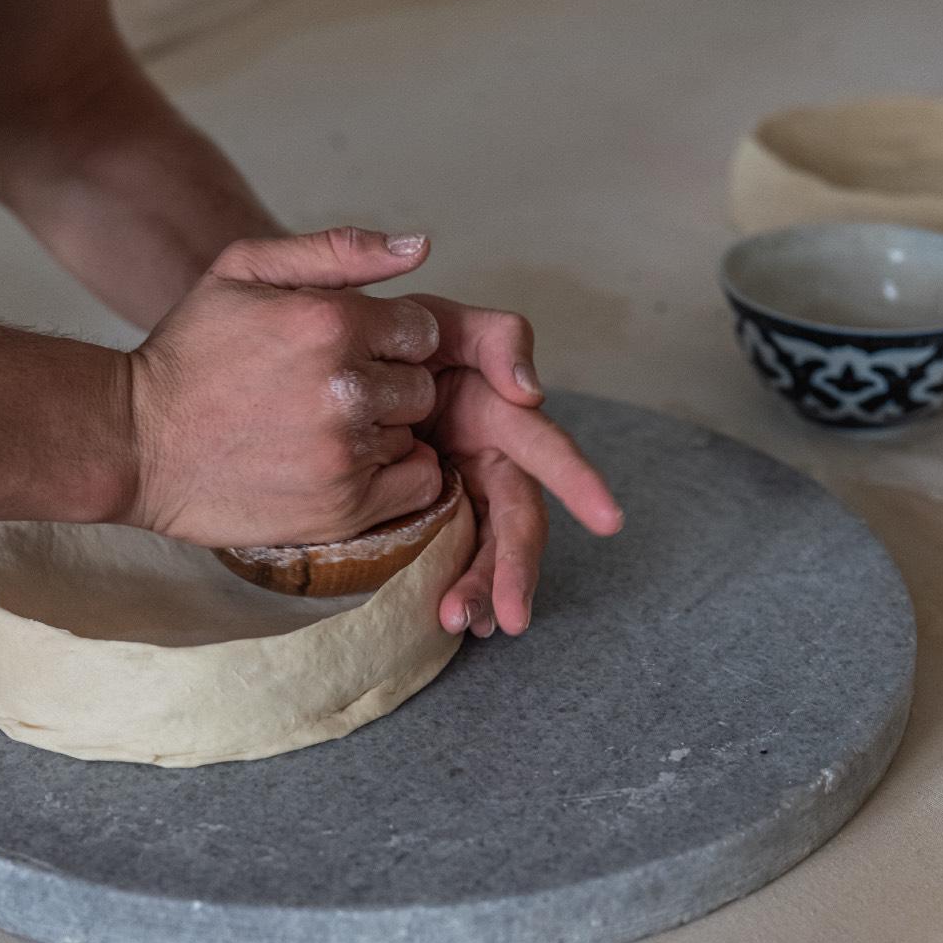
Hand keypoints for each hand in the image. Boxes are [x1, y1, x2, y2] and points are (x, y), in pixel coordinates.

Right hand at [126, 228, 444, 547]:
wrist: (130, 442)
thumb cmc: (189, 351)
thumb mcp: (245, 270)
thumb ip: (338, 250)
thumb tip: (420, 246)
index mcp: (331, 322)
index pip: (421, 330)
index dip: (389, 340)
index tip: (350, 353)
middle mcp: (346, 387)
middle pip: (420, 385)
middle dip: (385, 385)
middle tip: (328, 394)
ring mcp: (345, 452)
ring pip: (412, 435)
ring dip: (380, 433)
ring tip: (320, 431)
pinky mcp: (343, 507)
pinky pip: (417, 487)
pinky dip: (393, 478)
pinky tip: (344, 466)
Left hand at [410, 296, 621, 637]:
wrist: (333, 359)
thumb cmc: (397, 336)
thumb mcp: (442, 321)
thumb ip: (497, 339)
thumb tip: (531, 391)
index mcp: (502, 416)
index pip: (547, 450)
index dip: (579, 480)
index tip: (609, 519)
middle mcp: (490, 460)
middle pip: (518, 522)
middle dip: (516, 569)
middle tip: (508, 616)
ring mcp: (460, 491)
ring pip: (486, 549)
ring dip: (482, 589)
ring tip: (459, 621)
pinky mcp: (425, 515)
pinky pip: (446, 558)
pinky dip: (456, 587)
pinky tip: (447, 619)